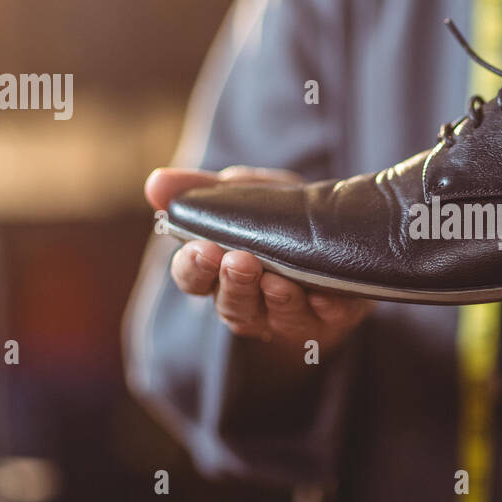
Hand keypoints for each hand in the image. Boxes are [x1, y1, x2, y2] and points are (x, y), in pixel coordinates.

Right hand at [146, 166, 372, 350]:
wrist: (346, 231)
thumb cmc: (283, 217)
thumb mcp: (246, 193)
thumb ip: (204, 191)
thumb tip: (154, 184)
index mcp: (220, 273)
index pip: (193, 279)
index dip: (193, 268)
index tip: (200, 249)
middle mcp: (251, 303)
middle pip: (232, 305)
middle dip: (234, 284)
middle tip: (239, 261)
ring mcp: (290, 316)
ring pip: (276, 318)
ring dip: (276, 299)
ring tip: (278, 280)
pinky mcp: (332, 318)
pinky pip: (328, 318)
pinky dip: (325, 307)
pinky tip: (323, 296)